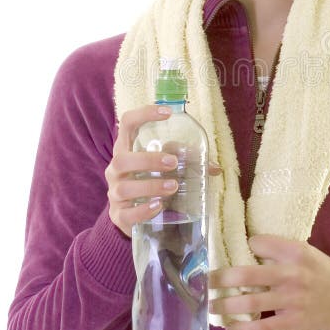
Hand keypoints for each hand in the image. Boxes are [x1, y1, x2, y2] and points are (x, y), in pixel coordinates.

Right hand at [105, 105, 221, 236]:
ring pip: (124, 188)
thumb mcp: (166, 167)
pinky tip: (158, 206)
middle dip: (148, 160)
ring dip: (151, 186)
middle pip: (122, 159)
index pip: (127, 123)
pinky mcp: (118, 216)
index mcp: (127, 149)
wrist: (135, 216)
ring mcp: (115, 193)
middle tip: (173, 163)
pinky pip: (126, 214)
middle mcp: (116, 169)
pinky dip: (143, 210)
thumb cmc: (152, 182)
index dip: (144, 114)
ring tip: (173, 187)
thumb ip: (187, 162)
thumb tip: (214, 168)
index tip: (168, 113)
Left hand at [208, 234, 329, 329]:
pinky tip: (229, 328)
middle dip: (220, 278)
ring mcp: (291, 299)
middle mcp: (291, 274)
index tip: (232, 253)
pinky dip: (242, 329)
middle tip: (204, 281)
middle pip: (245, 274)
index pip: (257, 243)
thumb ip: (281, 251)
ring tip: (210, 306)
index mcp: (295, 251)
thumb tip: (248, 249)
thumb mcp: (308, 253)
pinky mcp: (293, 322)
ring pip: (249, 303)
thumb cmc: (327, 274)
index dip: (244, 248)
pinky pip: (262, 327)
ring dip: (224, 305)